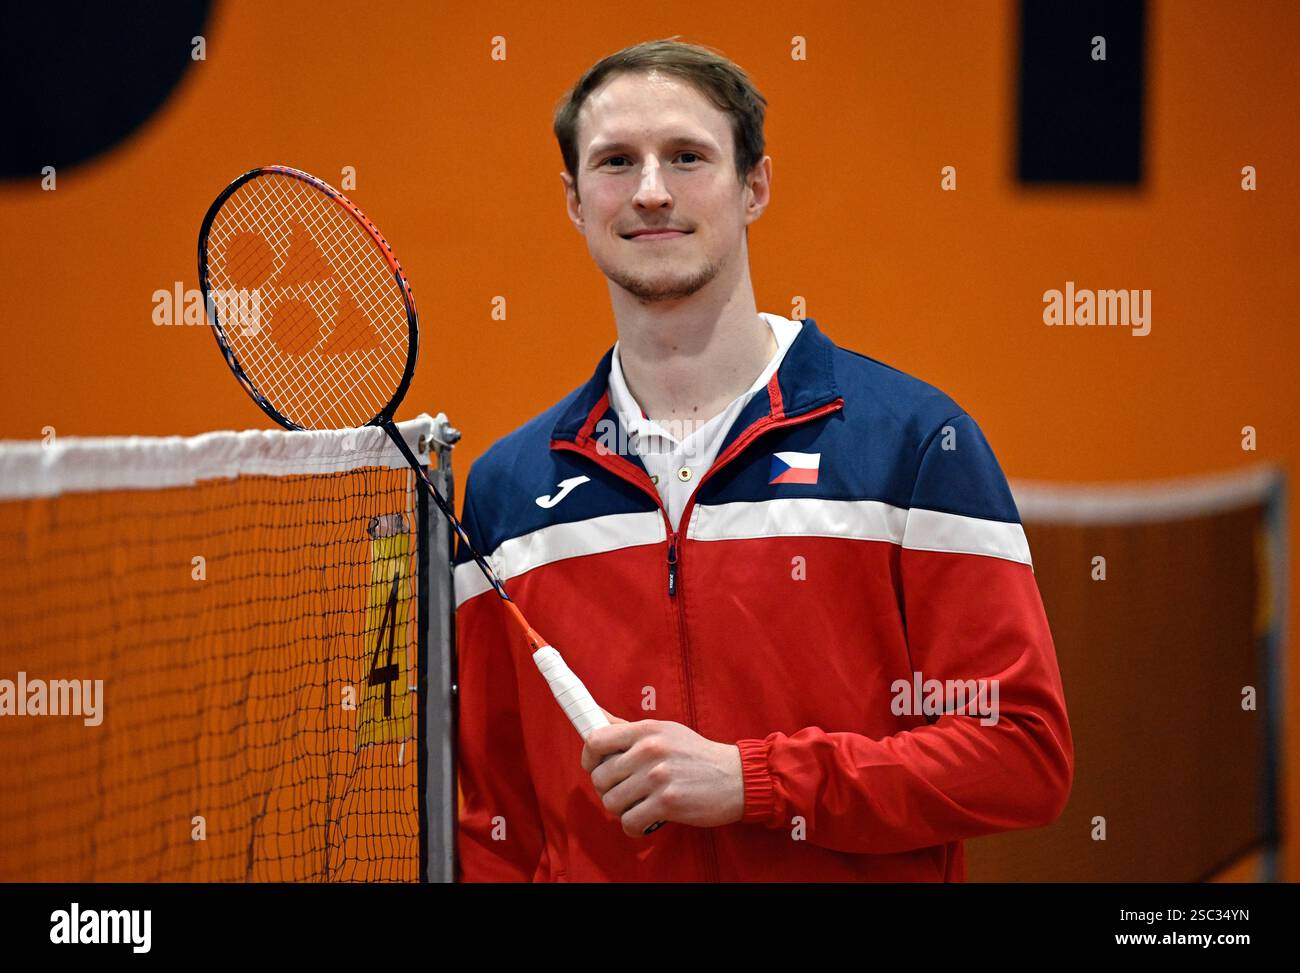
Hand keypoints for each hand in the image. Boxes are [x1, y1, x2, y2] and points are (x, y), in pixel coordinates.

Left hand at [581, 709, 744, 836]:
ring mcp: (658, 777)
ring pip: (611, 802)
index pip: (596, 740)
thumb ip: (628, 728)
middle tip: (625, 792)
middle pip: (600, 777)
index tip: (594, 766)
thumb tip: (595, 715)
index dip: (588, 758)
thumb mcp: (664, 731)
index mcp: (647, 730)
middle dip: (608, 789)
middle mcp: (650, 751)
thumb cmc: (696, 755)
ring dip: (621, 809)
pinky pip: (629, 822)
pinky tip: (645, 820)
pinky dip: (633, 826)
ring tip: (638, 805)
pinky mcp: (667, 803)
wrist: (735, 778)